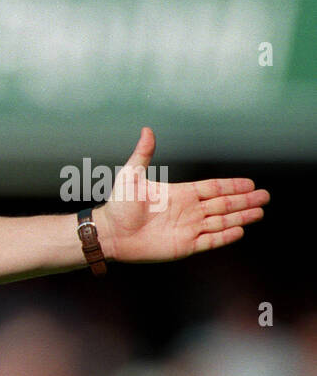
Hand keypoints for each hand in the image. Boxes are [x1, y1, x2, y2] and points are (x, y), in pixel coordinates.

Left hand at [92, 127, 268, 262]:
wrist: (109, 233)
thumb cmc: (117, 205)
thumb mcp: (131, 175)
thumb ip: (143, 154)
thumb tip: (147, 130)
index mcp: (179, 194)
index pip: (213, 188)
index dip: (232, 186)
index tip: (250, 183)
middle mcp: (187, 211)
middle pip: (223, 204)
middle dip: (244, 200)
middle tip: (265, 197)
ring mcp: (187, 229)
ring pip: (221, 222)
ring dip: (241, 217)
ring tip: (259, 212)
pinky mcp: (183, 246)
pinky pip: (210, 240)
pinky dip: (225, 236)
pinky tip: (240, 230)